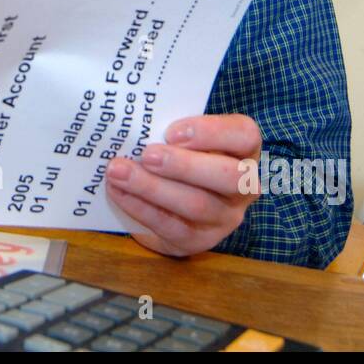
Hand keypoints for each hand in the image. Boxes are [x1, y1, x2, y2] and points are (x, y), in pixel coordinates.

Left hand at [105, 113, 259, 256]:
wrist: (172, 207)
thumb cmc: (179, 157)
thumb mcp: (184, 140)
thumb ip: (171, 131)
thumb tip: (135, 123)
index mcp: (244, 150)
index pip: (245, 135)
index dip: (211, 132)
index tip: (171, 131)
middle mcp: (243, 186)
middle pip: (229, 176)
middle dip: (184, 165)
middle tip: (147, 155)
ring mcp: (226, 217)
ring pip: (197, 204)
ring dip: (153, 187)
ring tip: (119, 171)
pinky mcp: (200, 240)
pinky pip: (171, 225)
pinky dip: (141, 207)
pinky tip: (118, 191)